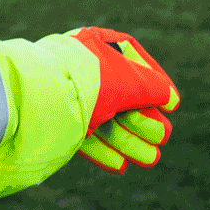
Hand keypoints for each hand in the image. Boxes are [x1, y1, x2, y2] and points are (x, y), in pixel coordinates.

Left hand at [69, 27, 179, 172]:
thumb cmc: (87, 81)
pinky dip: (103, 150)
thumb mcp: (127, 82)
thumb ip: (151, 88)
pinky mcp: (57, 120)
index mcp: (93, 44)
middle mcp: (80, 67)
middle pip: (121, 95)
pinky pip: (84, 135)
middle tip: (161, 137)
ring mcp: (67, 94)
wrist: (37, 98)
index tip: (171, 104)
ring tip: (149, 159)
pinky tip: (120, 165)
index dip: (154, 81)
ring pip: (105, 119)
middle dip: (144, 119)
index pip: (130, 56)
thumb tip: (167, 95)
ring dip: (129, 140)